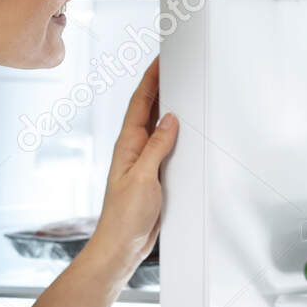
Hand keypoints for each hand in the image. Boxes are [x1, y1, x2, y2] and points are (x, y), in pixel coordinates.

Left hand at [90, 58, 176, 274]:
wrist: (121, 247)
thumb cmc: (124, 217)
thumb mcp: (144, 177)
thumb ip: (156, 147)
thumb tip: (169, 120)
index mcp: (127, 145)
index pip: (140, 103)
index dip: (151, 79)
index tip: (161, 59)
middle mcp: (134, 150)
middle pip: (149, 110)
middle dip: (160, 86)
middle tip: (173, 65)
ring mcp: (143, 162)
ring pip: (158, 128)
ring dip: (168, 107)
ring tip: (180, 87)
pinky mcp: (153, 176)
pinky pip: (165, 147)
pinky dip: (175, 133)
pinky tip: (184, 130)